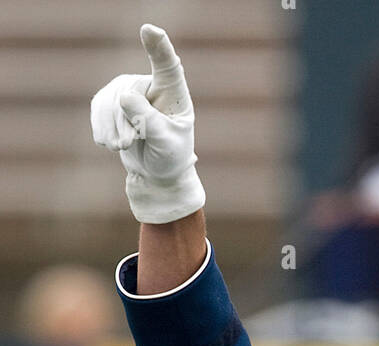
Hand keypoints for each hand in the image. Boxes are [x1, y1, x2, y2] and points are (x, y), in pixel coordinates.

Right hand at [90, 24, 204, 223]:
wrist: (155, 173)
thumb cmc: (169, 156)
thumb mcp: (166, 143)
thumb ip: (149, 121)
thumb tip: (123, 96)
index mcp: (172, 91)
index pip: (166, 64)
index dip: (158, 46)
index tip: (150, 30)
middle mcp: (148, 84)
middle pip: (126, 93)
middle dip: (125, 123)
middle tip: (131, 143)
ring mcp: (127, 89)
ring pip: (109, 102)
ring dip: (113, 130)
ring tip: (125, 146)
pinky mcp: (109, 100)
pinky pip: (98, 110)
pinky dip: (103, 131)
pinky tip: (113, 143)